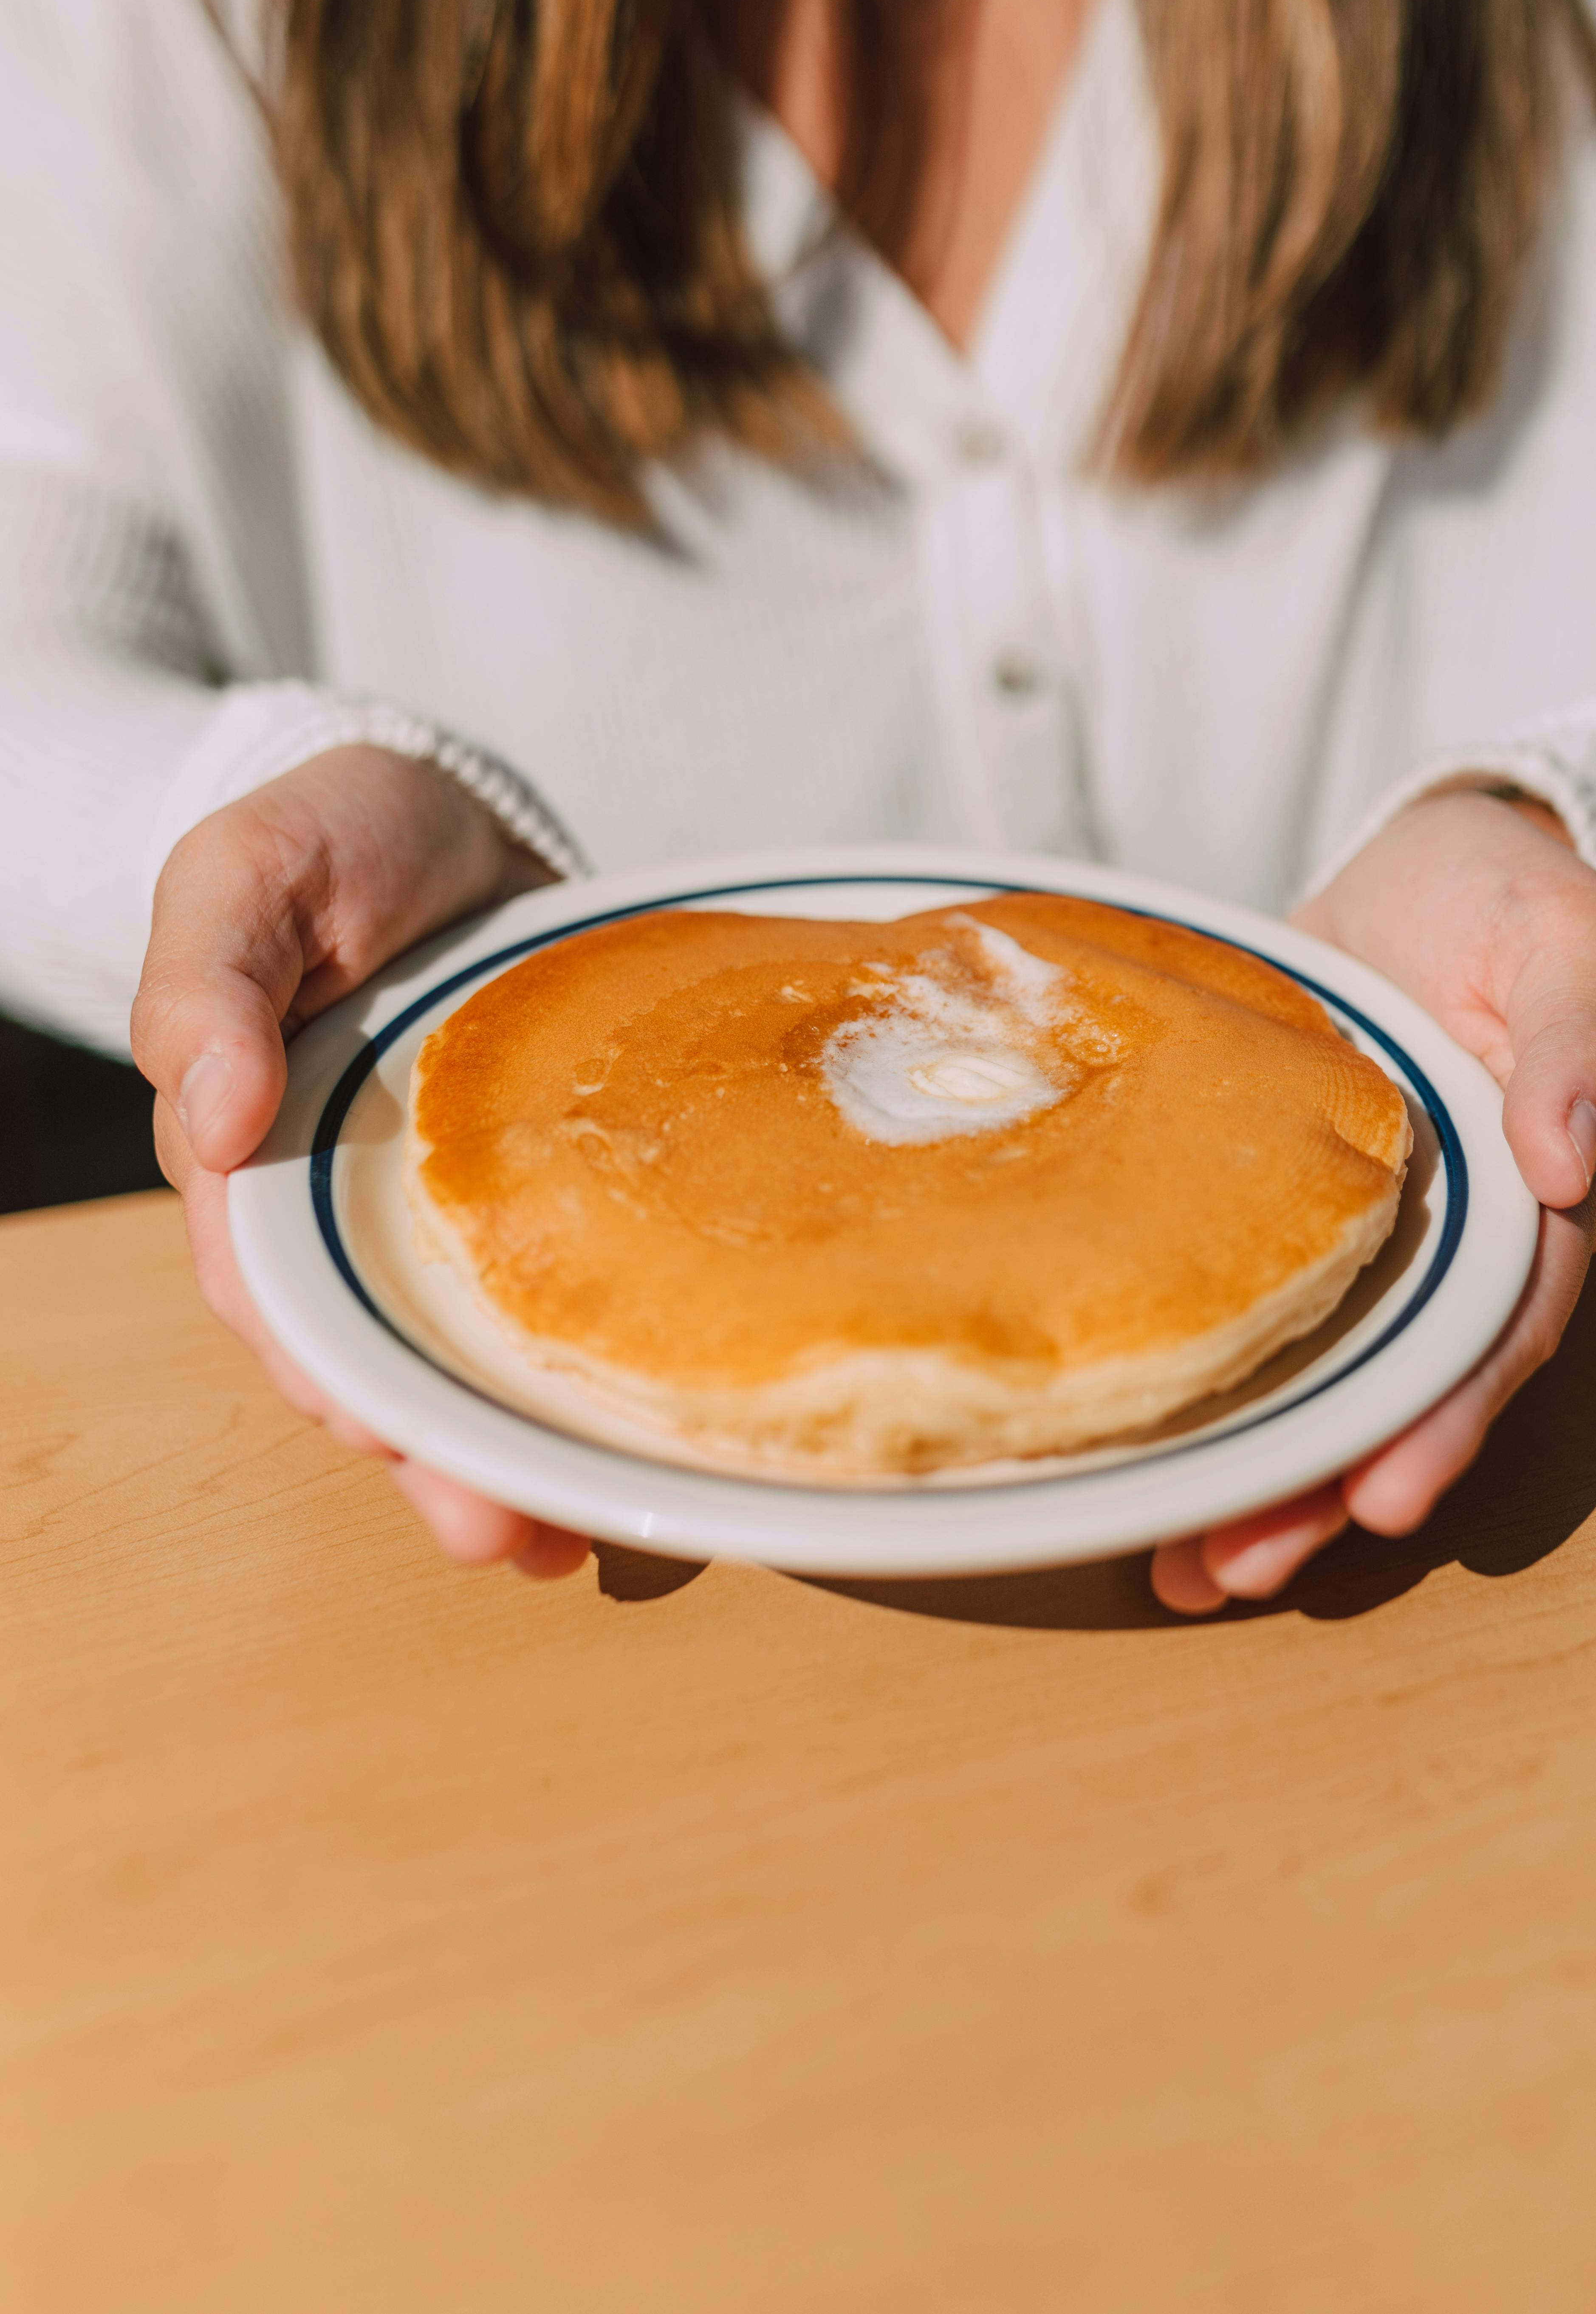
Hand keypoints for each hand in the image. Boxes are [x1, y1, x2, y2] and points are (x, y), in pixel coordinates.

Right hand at [132, 745, 591, 1579]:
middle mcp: (348, 1210)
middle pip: (377, 1358)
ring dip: (506, 1451)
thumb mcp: (244, 874)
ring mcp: (449, 1213)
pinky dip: (584, 1370)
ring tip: (563, 1539)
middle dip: (429, 1456)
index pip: (272, 1293)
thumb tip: (211, 1112)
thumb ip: (209, 982)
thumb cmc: (329, 836)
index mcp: (256, 1161)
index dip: (322, 1372)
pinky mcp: (543, 1191)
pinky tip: (637, 1443)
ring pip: (465, 1355)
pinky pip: (555, 1293)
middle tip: (496, 1534)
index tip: (374, 1436)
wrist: (449, 806)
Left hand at [1151, 790, 1595, 1614]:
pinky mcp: (1289, 1210)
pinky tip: (1141, 1458)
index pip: (1498, 1332)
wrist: (1427, 865)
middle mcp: (1456, 1246)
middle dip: (1326, 1487)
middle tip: (1240, 1568)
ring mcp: (1370, 1238)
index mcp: (1537, 1201)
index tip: (1385, 1498)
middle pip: (1399, 1390)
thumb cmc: (1510, 898)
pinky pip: (1254, 1309)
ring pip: (1321, 1376)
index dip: (1445, 1419)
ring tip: (1183, 1566)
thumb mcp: (1570, 937)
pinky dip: (1210, 1383)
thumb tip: (1570, 1157)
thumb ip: (1585, 1042)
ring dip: (1261, 1476)